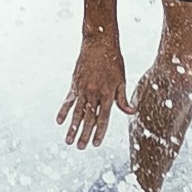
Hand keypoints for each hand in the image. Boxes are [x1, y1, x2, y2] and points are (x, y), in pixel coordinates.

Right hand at [60, 29, 128, 149]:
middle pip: (89, 119)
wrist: (98, 43)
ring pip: (77, 113)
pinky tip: (59, 122)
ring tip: (68, 141)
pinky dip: (63, 111)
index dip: (100, 132)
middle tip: (81, 148)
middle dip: (85, 135)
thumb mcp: (122, 79)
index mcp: (108, 94)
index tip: (97, 143)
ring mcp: (83, 89)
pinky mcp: (74, 84)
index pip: (103, 118)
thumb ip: (123, 98)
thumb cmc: (113, 61)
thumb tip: (132, 112)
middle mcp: (94, 94)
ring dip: (73, 128)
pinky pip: (68, 101)